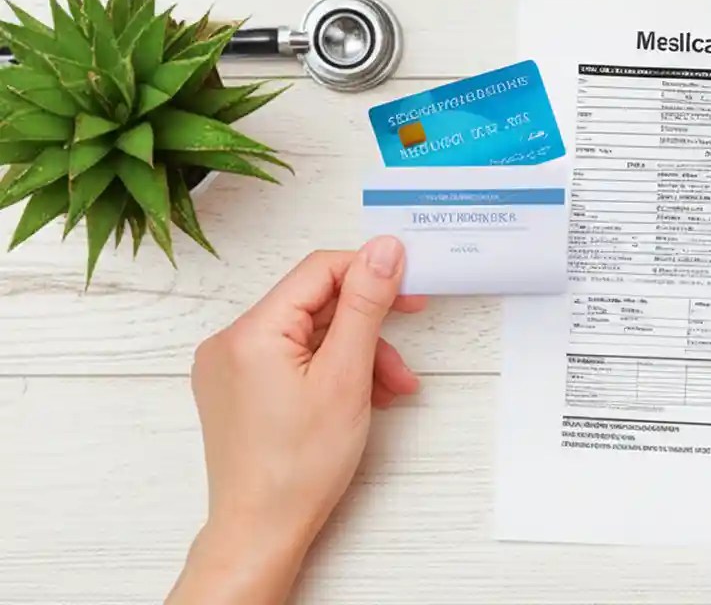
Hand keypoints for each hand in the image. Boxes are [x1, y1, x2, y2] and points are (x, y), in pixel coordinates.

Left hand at [168, 236, 425, 604]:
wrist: (261, 531)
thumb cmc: (298, 467)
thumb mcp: (346, 377)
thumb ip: (365, 306)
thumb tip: (384, 250)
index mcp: (251, 331)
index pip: (319, 271)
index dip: (369, 273)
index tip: (410, 286)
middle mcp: (230, 342)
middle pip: (315, 306)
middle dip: (368, 329)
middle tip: (405, 353)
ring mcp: (230, 367)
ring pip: (308, 336)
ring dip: (356, 355)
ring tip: (390, 391)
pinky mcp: (238, 389)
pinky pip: (292, 359)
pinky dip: (331, 371)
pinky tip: (361, 397)